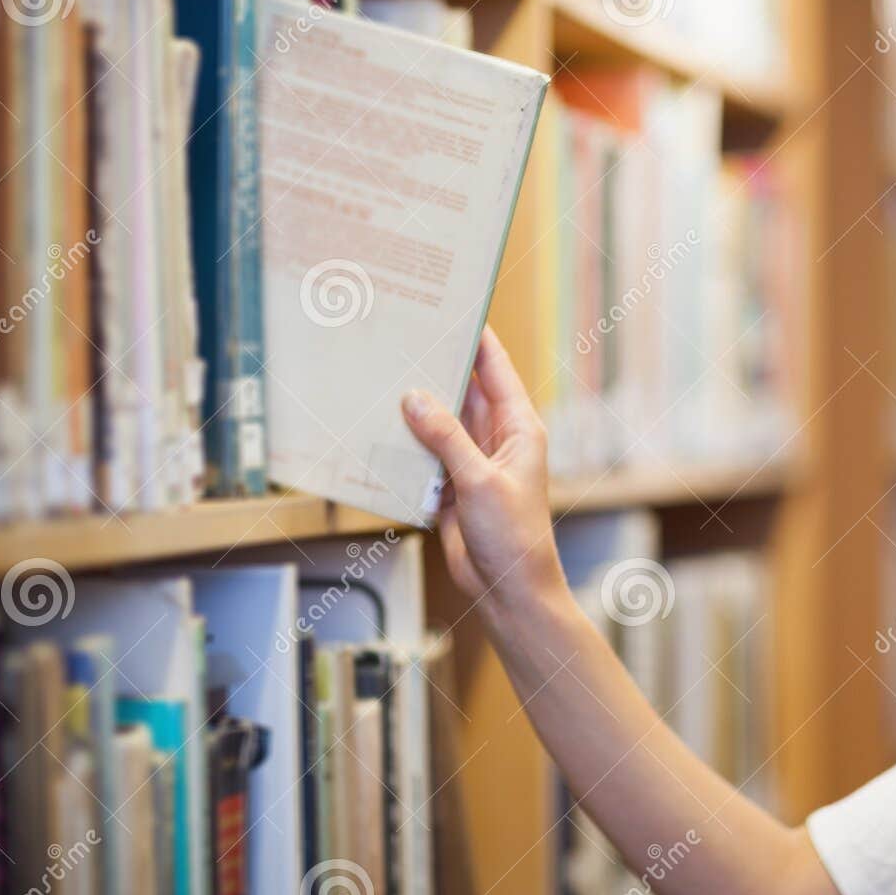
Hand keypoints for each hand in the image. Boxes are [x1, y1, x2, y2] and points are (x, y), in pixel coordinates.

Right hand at [401, 327, 567, 619]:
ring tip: (378, 374)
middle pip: (463, 390)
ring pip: (439, 422)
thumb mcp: (479, 481)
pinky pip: (424, 453)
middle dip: (435, 366)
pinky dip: (404, 443)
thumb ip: (447, 438)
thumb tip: (414, 397)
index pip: (494, 368)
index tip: (449, 306)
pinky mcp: (451, 484)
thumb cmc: (513, 535)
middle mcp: (497, 437)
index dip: (474, 337)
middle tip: (399, 337)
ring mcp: (473, 460)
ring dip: (415, 406)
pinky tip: (376, 425)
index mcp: (519, 427)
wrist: (509, 589)